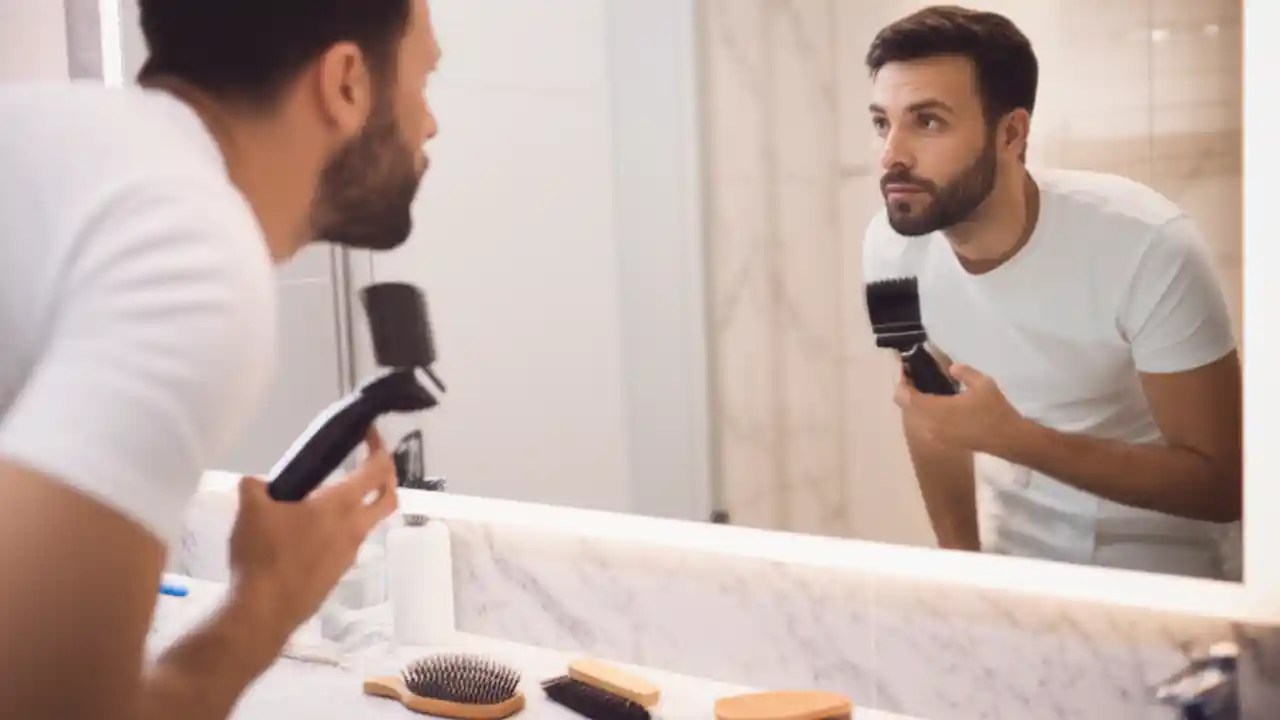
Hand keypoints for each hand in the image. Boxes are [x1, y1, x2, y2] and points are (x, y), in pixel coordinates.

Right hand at [225, 427, 398, 641]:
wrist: (264, 610)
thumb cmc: (264, 554)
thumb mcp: (251, 509)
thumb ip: (255, 487)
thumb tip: (256, 482)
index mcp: (342, 505)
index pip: (377, 468)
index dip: (379, 446)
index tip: (370, 432)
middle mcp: (356, 528)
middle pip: (388, 497)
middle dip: (386, 476)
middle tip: (370, 462)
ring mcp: (350, 555)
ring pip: (368, 523)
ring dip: (360, 506)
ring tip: (329, 497)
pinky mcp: (337, 576)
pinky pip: (347, 545)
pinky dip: (340, 531)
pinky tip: (311, 533)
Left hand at [895, 363, 1027, 454]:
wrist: (1008, 440)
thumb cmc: (995, 410)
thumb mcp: (983, 383)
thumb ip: (964, 372)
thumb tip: (951, 368)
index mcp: (936, 409)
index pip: (905, 396)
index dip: (902, 382)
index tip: (907, 369)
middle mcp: (931, 424)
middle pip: (906, 406)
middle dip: (907, 390)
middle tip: (915, 376)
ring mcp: (936, 434)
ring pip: (915, 416)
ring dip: (915, 402)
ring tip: (924, 387)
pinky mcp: (943, 440)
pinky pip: (925, 424)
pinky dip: (925, 412)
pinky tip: (937, 403)